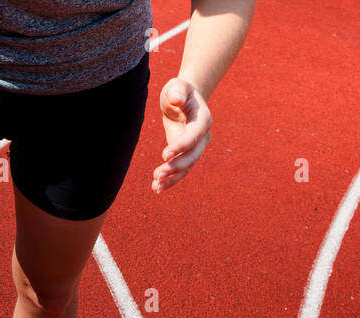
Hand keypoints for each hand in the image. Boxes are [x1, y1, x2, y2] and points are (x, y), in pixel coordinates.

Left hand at [154, 77, 211, 193]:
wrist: (183, 99)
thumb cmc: (179, 91)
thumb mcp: (177, 86)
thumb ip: (177, 91)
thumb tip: (176, 100)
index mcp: (203, 119)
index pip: (193, 136)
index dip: (181, 146)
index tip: (164, 155)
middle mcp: (203, 136)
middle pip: (192, 156)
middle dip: (175, 167)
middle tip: (157, 174)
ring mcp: (196, 147)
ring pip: (187, 167)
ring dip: (172, 178)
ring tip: (155, 186)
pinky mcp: (187, 154)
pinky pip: (181, 170)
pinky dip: (170, 179)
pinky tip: (157, 188)